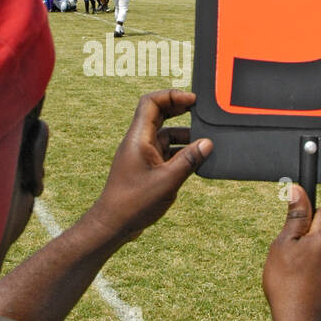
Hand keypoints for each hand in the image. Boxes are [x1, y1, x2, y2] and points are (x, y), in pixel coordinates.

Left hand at [90, 90, 211, 242]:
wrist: (113, 224)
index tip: (192, 101)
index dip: (172, 96)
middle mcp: (138, 142)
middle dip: (180, 110)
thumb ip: (189, 160)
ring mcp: (141, 154)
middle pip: (158, 114)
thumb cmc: (134, 203)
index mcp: (138, 138)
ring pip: (164, 134)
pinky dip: (180, 151)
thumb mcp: (167, 181)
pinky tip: (195, 160)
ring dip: (184, 135)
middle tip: (201, 113)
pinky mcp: (145, 167)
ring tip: (205, 142)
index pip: (151, 102)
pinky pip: (165, 151)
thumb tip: (207, 144)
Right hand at [262, 185, 320, 320]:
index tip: (295, 230)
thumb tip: (299, 190)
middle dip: (308, 242)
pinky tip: (301, 293)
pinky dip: (316, 281)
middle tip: (289, 258)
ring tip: (293, 280)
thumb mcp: (283, 246)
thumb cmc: (287, 284)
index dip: (308, 218)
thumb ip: (294, 218)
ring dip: (312, 262)